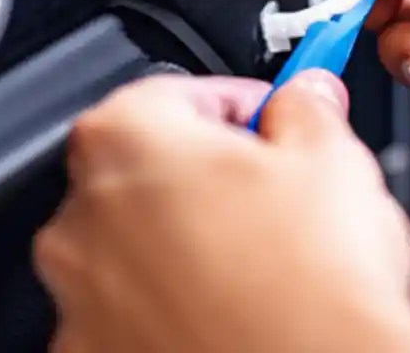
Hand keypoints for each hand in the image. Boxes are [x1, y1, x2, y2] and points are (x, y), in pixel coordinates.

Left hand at [33, 72, 409, 352]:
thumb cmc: (313, 286)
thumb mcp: (330, 159)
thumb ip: (306, 108)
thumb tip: (305, 97)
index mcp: (124, 142)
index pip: (175, 93)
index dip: (237, 105)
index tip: (271, 121)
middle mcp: (80, 220)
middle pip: (146, 172)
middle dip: (206, 177)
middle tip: (273, 194)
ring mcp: (78, 299)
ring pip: (135, 249)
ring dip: (185, 246)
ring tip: (263, 265)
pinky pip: (129, 315)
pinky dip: (171, 309)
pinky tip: (234, 311)